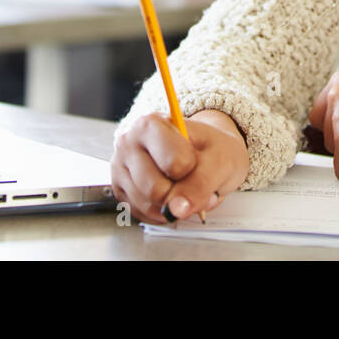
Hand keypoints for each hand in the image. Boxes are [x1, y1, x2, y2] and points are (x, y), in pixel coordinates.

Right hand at [110, 109, 249, 224]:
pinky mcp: (120, 191)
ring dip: (175, 207)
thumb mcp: (219, 158)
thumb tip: (176, 209)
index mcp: (149, 124)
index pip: (174, 164)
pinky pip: (142, 214)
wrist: (204, 152)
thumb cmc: (209, 149)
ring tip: (185, 189)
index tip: (196, 158)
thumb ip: (201, 182)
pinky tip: (172, 197)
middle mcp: (128, 143)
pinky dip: (163, 213)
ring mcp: (120, 168)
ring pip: (148, 205)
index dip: (193, 169)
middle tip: (193, 180)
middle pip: (156, 189)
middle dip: (182, 193)